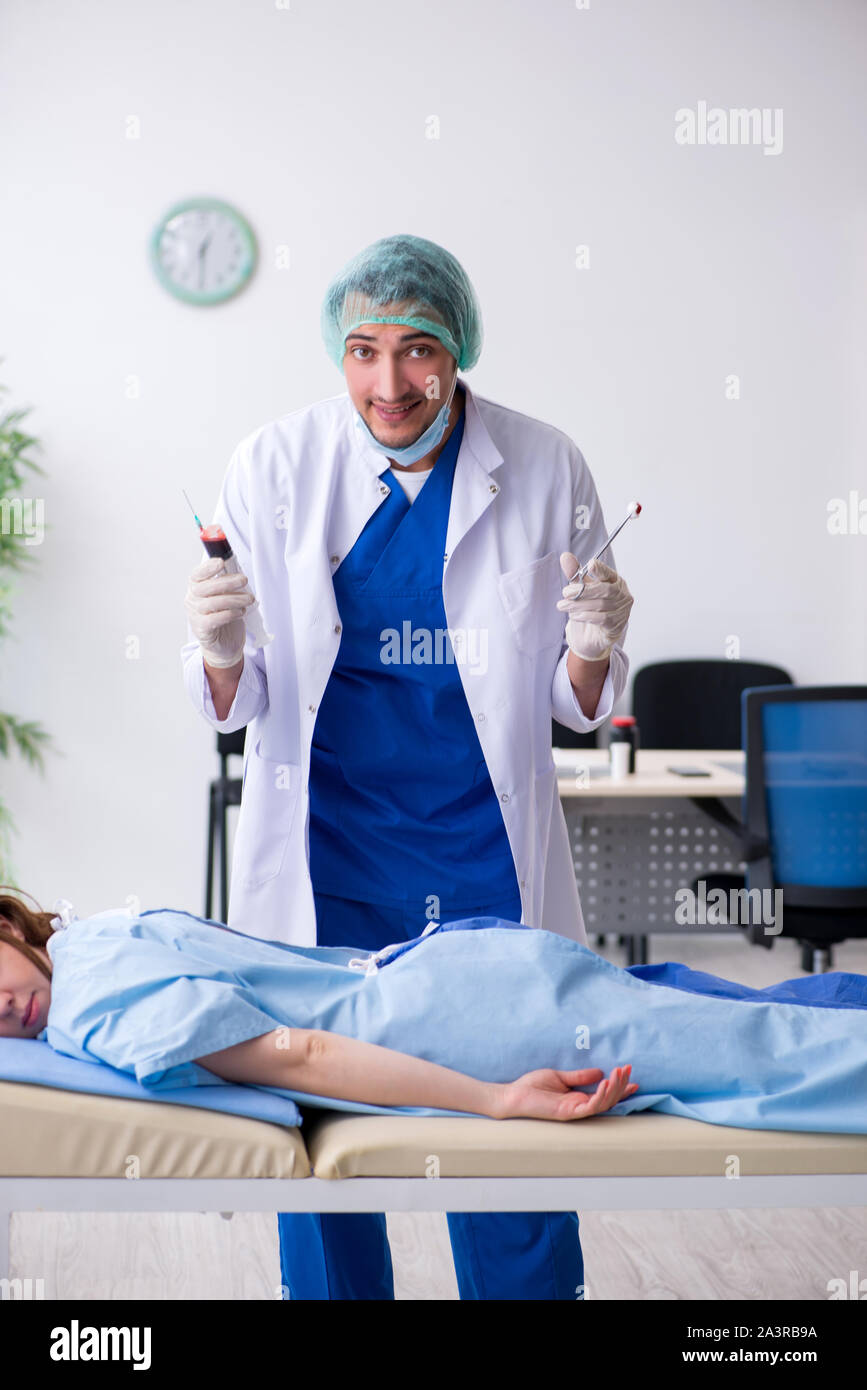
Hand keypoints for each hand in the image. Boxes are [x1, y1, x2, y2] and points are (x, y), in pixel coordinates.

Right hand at [184, 556, 253, 667]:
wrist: (225, 644)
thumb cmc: (225, 616)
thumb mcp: (226, 596)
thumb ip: (228, 583)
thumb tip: (238, 570)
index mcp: (196, 588)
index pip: (197, 575)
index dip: (207, 567)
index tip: (221, 562)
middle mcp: (192, 600)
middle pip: (204, 588)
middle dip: (226, 582)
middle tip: (244, 580)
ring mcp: (195, 615)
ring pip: (212, 603)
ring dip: (234, 599)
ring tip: (249, 599)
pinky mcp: (202, 629)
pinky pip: (214, 619)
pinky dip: (230, 614)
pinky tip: (241, 612)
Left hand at [496, 1064, 637, 1120]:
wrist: (513, 1095)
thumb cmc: (532, 1087)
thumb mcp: (559, 1076)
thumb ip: (579, 1076)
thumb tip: (600, 1072)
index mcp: (578, 1099)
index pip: (605, 1094)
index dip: (620, 1087)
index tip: (632, 1077)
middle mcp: (579, 1107)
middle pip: (608, 1099)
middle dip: (620, 1085)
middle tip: (627, 1069)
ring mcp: (575, 1111)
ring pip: (603, 1104)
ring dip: (614, 1089)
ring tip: (619, 1073)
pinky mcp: (567, 1112)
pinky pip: (589, 1107)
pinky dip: (599, 1096)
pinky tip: (604, 1082)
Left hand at [556, 555, 632, 661]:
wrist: (590, 635)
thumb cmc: (588, 607)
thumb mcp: (580, 589)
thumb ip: (574, 573)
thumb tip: (565, 556)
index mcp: (614, 581)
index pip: (609, 573)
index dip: (601, 569)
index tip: (590, 565)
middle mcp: (621, 594)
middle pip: (605, 590)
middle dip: (583, 591)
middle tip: (565, 592)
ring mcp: (622, 611)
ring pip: (600, 605)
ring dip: (578, 605)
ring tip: (562, 606)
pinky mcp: (617, 625)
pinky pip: (602, 619)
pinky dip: (586, 616)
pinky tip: (574, 616)